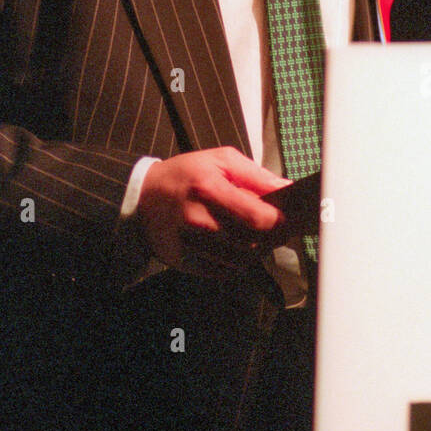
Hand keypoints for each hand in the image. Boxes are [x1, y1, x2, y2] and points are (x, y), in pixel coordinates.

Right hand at [137, 147, 290, 275]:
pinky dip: (236, 260)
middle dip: (269, 235)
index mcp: (209, 189)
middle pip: (253, 243)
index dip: (279, 221)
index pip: (257, 217)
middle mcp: (199, 220)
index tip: (286, 217)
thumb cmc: (184, 176)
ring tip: (249, 231)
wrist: (143, 199)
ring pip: (242, 260)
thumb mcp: (219, 160)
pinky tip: (231, 243)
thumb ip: (256, 175)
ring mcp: (192, 246)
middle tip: (272, 224)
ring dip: (253, 249)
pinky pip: (226, 271)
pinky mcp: (189, 264)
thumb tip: (286, 189)